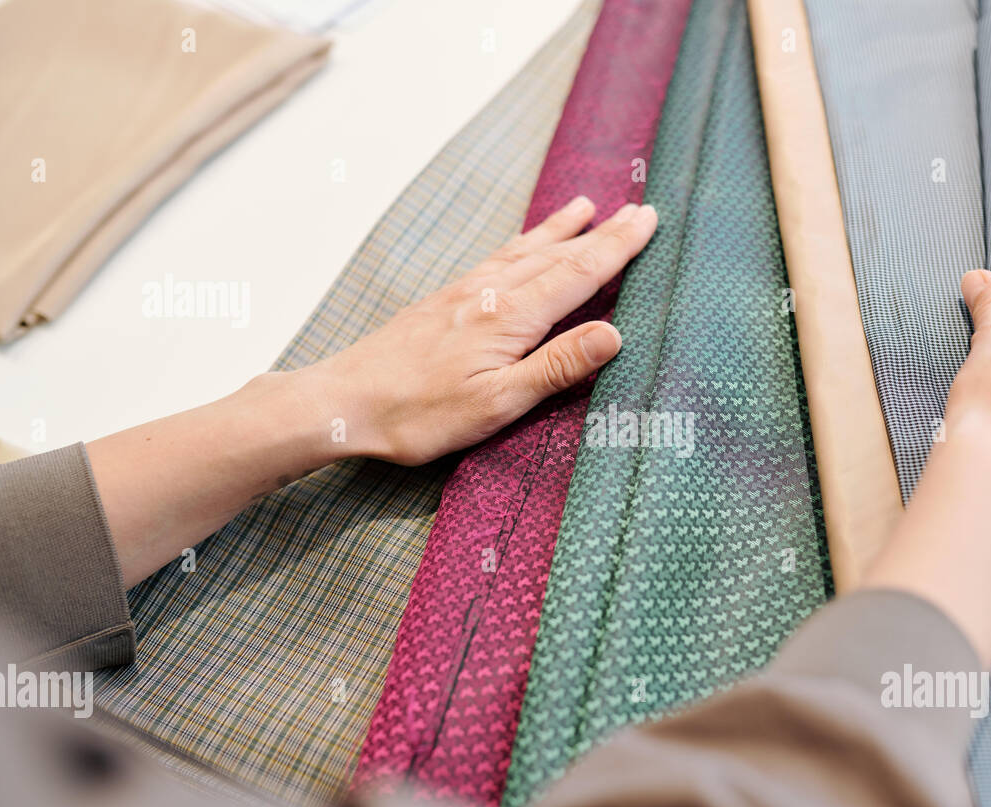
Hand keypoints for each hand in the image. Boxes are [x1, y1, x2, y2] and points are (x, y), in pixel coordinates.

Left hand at [88, 196, 656, 587]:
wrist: (342, 402)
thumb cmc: (418, 414)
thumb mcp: (497, 403)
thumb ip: (556, 367)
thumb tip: (613, 335)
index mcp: (510, 318)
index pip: (577, 275)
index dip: (616, 248)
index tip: (648, 221)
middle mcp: (489, 295)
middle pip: (556, 256)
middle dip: (599, 234)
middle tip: (636, 210)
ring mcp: (463, 295)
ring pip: (522, 252)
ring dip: (559, 231)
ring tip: (584, 208)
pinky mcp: (442, 303)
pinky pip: (494, 261)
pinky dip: (520, 245)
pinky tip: (520, 247)